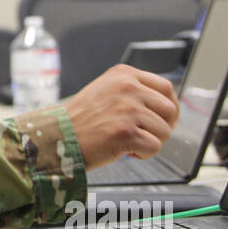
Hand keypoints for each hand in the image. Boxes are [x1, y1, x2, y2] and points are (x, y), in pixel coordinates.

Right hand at [63, 64, 178, 166]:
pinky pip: (154, 147)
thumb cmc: (80, 119)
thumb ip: (134, 91)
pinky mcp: (127, 132)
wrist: (57, 136)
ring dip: (149, 142)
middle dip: (161, 127)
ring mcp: (128, 109)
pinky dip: (142, 154)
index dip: (170, 107)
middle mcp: (128, 88)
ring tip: (127, 141)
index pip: (166, 87)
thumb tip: (166, 106)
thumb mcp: (107, 91)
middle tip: (144, 135)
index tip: (165, 119)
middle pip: (170, 110)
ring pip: (164, 131)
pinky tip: (123, 150)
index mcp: (124, 74)